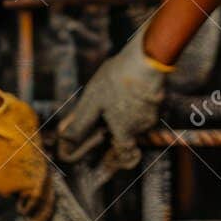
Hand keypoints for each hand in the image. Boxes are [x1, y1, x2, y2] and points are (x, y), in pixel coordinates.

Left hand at [57, 27, 173, 173]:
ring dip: (120, 116)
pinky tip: (120, 88)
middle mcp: (141, 126)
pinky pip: (140, 108)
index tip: (106, 160)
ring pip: (133, 121)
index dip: (115, 162)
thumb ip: (79, 123)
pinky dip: (129, 104)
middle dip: (112, 133)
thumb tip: (64, 144)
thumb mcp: (91, 101)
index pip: (125, 158)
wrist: (147, 58)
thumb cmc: (117, 80)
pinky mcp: (156, 99)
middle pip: (126, 137)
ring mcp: (152, 112)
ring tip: (108, 98)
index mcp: (125, 130)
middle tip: (100, 122)